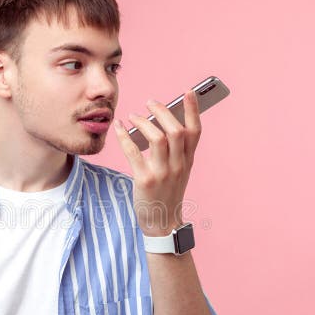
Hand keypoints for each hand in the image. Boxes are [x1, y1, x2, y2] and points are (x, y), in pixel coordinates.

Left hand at [112, 90, 201, 236]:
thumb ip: (175, 149)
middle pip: (176, 131)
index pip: (195, 131)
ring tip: (133, 116)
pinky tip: (119, 128)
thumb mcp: (179, 170)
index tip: (188, 92)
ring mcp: (163, 173)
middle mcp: (178, 165)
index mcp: (188, 160)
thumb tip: (160, 121)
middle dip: (163, 112)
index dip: (193, 110)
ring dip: (143, 122)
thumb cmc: (167, 192)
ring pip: (157, 139)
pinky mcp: (145, 181)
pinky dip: (125, 137)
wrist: (162, 222)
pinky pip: (133, 153)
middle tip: (150, 102)